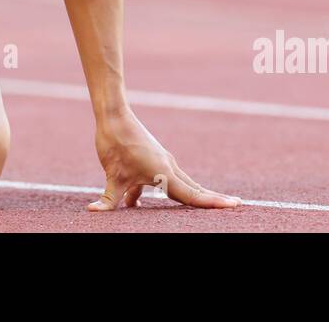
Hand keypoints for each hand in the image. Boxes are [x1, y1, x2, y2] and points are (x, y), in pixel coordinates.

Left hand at [88, 109, 241, 210]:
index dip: (212, 203)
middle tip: (235, 205)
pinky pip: (165, 178)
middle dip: (212, 199)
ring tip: (210, 202)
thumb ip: (108, 199)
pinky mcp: (153, 159)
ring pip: (182, 183)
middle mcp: (168, 167)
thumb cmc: (115, 144)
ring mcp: (162, 162)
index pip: (192, 195)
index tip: (234, 204)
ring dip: (193, 195)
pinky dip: (164, 191)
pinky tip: (140, 205)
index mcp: (164, 173)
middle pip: (194, 189)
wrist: (113, 115)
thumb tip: (93, 212)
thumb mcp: (112, 175)